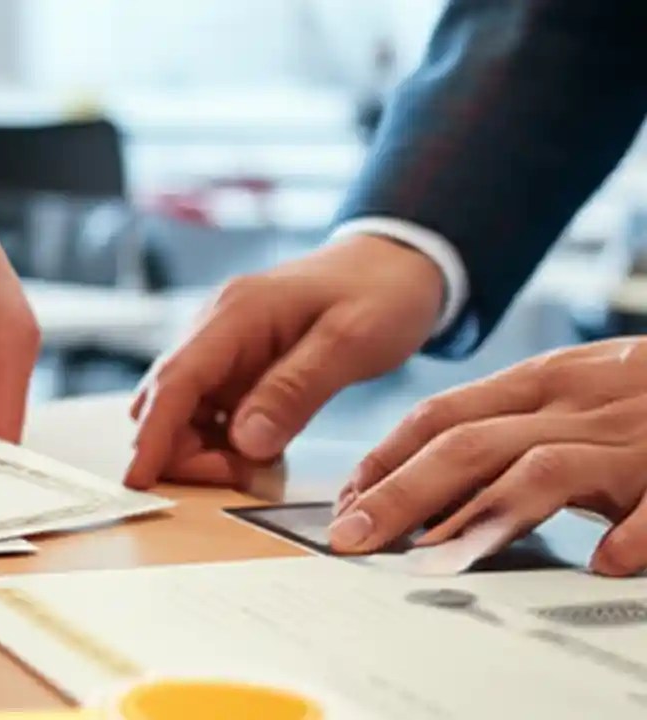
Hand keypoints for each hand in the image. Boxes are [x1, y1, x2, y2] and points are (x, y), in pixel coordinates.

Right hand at [125, 235, 443, 488]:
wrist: (395, 263)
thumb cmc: (380, 293)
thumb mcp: (353, 341)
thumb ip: (296, 391)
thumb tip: (244, 442)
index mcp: (236, 315)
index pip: (176, 380)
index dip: (152, 434)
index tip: (137, 479)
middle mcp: (214, 329)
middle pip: (166, 402)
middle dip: (184, 452)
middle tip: (241, 478)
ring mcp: (221, 348)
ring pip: (183, 413)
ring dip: (204, 451)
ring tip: (258, 466)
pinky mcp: (233, 366)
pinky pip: (209, 414)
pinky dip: (223, 443)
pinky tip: (262, 450)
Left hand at [331, 338, 646, 576]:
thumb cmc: (640, 394)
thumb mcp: (567, 392)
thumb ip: (505, 425)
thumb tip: (420, 477)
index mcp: (541, 382)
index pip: (441, 416)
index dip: (385, 459)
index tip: (346, 503)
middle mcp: (576, 403)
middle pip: (469, 444)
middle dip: (402, 493)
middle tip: (355, 538)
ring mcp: (632, 436)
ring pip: (544, 469)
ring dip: (482, 516)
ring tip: (434, 558)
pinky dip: (637, 531)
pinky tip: (608, 563)